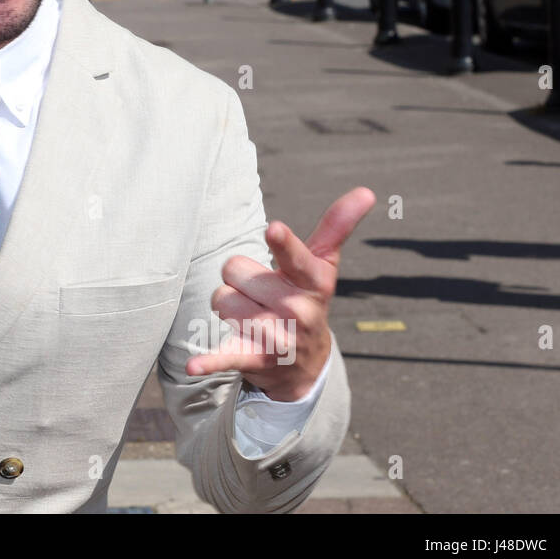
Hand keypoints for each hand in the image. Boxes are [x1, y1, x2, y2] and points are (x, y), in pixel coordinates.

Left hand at [185, 187, 375, 400]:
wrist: (305, 364)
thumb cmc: (306, 299)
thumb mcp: (322, 266)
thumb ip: (336, 227)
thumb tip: (366, 191)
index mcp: (311, 281)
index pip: (295, 257)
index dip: (283, 244)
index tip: (274, 230)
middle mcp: (296, 309)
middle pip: (233, 269)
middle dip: (239, 279)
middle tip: (260, 294)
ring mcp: (275, 335)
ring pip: (220, 299)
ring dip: (228, 306)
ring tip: (251, 317)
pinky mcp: (253, 358)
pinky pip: (225, 356)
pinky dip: (209, 362)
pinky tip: (193, 367)